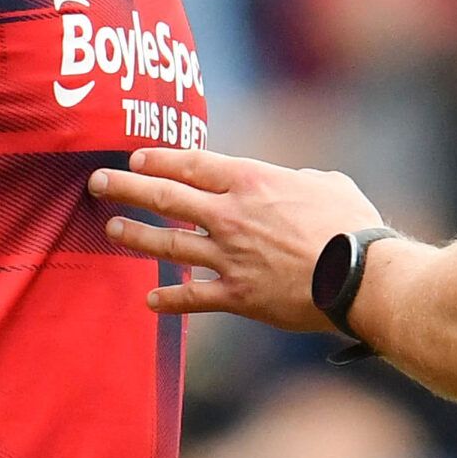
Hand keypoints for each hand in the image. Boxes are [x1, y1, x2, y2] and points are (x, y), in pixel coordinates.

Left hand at [90, 150, 384, 328]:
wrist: (359, 277)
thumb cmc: (352, 226)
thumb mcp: (330, 182)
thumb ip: (302, 178)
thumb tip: (298, 180)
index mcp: (251, 181)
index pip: (190, 163)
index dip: (158, 159)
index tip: (135, 158)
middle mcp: (230, 216)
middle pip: (164, 196)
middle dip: (125, 187)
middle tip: (97, 182)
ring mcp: (228, 257)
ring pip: (167, 244)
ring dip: (135, 236)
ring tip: (111, 230)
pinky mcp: (237, 296)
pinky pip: (194, 297)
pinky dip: (170, 298)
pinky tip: (150, 299)